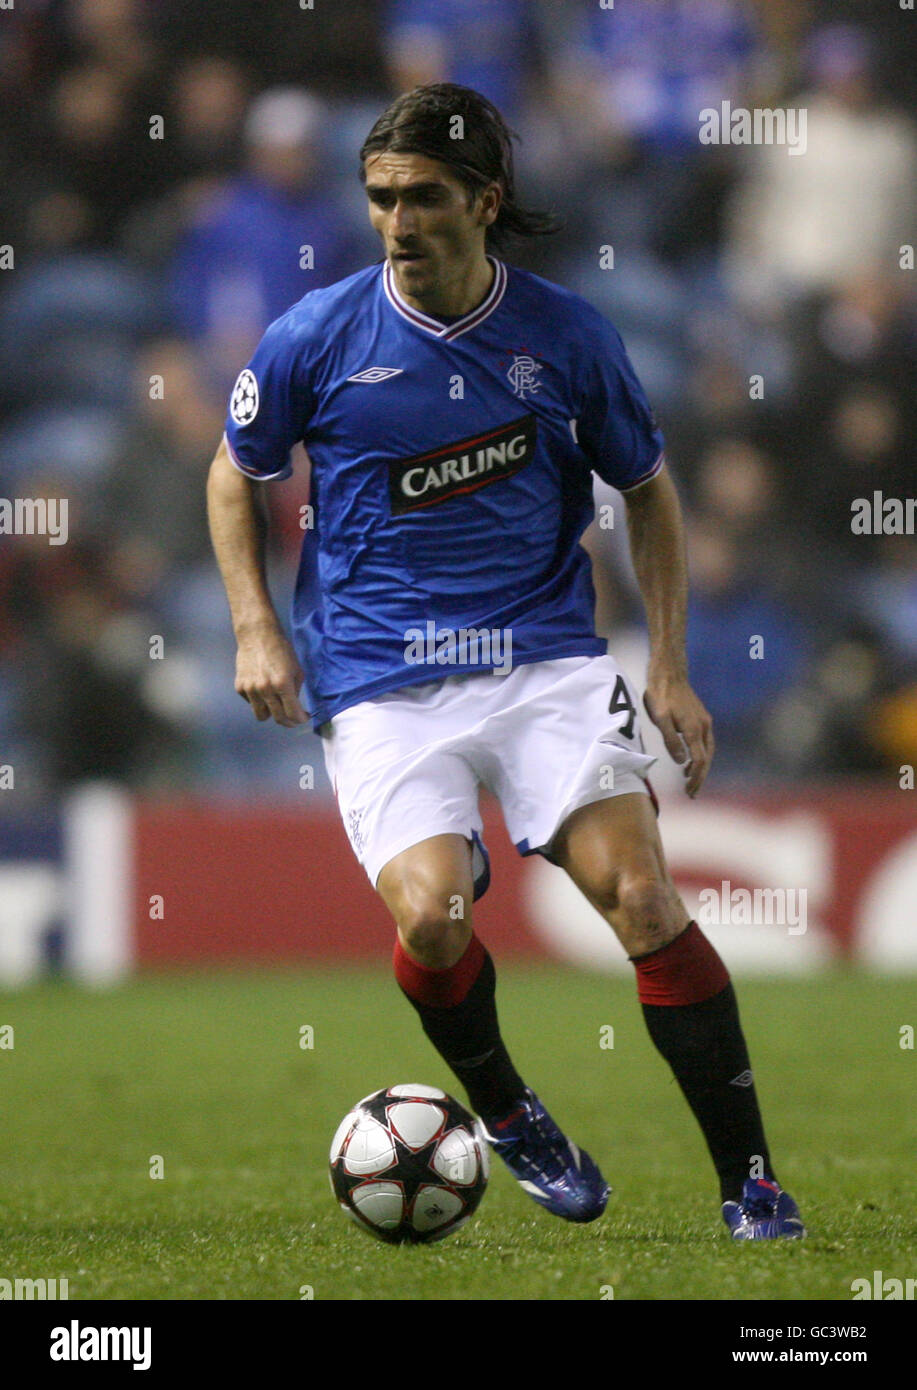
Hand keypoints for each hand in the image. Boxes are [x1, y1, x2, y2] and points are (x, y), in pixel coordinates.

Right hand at [235, 624, 308, 726]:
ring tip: (275, 703)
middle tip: (292, 717)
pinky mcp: (240, 687)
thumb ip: (296, 690)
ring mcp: (250, 690)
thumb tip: (294, 705)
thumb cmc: (281, 650)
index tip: (303, 717)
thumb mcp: (297, 670)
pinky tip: (262, 689)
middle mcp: (265, 689)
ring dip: (271, 712)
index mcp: (282, 684)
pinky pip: (251, 703)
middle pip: (278, 719)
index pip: (292, 713)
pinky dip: (258, 701)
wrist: (257, 636)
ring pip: (262, 716)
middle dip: (288, 721)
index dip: (301, 719)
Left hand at [643, 667, 713, 797]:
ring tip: (691, 778)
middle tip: (691, 792)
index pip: (700, 761)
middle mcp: (703, 727)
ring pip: (708, 750)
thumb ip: (671, 741)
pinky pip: (705, 741)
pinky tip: (692, 757)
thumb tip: (682, 762)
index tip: (689, 791)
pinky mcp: (702, 717)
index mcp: (693, 729)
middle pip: (707, 758)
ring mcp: (704, 721)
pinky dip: (701, 754)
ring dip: (701, 767)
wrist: (669, 673)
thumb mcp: (660, 719)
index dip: (696, 778)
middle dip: (700, 777)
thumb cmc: (661, 696)